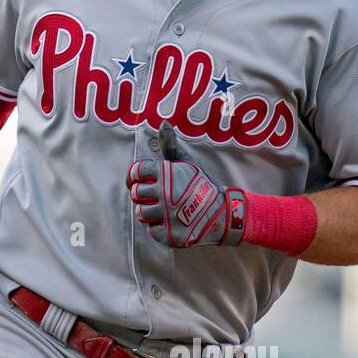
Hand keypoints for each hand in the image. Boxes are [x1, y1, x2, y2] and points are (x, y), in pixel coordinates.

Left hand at [127, 121, 246, 247]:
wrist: (224, 214)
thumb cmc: (202, 187)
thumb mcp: (188, 164)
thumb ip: (170, 146)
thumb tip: (163, 123)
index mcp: (166, 174)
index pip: (135, 171)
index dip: (133, 176)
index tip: (138, 181)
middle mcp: (165, 193)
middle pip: (135, 194)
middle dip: (143, 195)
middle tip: (156, 197)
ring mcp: (167, 215)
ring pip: (141, 213)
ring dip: (149, 212)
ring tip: (163, 209)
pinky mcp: (170, 234)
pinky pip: (150, 230)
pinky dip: (157, 228)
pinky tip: (170, 221)